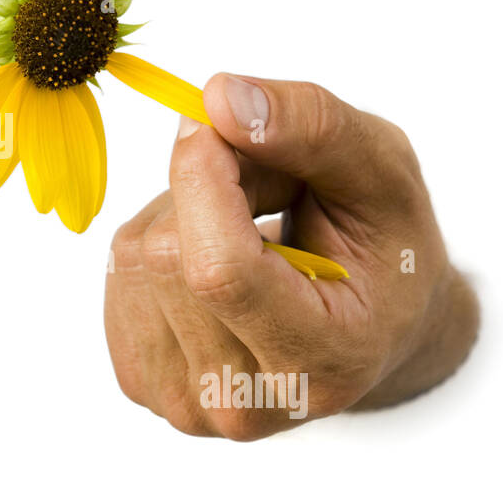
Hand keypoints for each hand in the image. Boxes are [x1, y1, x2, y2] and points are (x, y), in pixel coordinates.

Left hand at [105, 74, 478, 439]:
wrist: (366, 331)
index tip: (217, 124)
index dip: (202, 179)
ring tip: (250, 233)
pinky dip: (158, 240)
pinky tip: (212, 262)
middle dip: (203, 187)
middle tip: (266, 189)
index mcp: (323, 362)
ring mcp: (186, 405)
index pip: (220, 272)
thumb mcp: (384, 172)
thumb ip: (313, 128)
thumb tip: (218, 97)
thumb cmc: (384, 249)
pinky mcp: (142, 382)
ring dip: (180, 212)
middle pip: (167, 256)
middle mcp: (245, 405)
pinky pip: (119, 271)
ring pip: (135, 257)